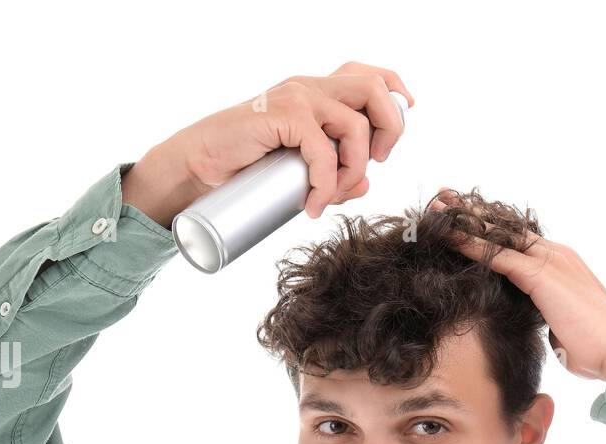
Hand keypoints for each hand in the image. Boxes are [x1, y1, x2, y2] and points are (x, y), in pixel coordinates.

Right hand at [123, 61, 414, 227]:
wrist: (199, 167)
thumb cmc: (244, 169)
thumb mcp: (298, 172)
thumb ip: (333, 175)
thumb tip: (364, 186)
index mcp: (317, 93)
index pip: (368, 75)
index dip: (395, 91)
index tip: (406, 114)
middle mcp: (310, 88)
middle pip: (374, 89)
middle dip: (389, 130)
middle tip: (375, 163)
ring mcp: (297, 99)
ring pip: (356, 124)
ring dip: (355, 168)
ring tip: (332, 196)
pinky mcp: (284, 116)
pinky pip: (324, 150)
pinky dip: (325, 184)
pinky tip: (312, 205)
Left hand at [429, 190, 605, 380]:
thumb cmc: (594, 348)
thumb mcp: (562, 326)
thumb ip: (545, 315)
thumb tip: (534, 323)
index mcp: (562, 264)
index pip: (520, 241)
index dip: (492, 229)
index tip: (466, 219)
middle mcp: (556, 254)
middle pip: (507, 229)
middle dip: (474, 213)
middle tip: (444, 198)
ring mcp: (550, 261)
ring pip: (500, 236)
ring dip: (466, 222)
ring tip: (437, 209)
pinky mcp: (541, 276)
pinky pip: (498, 256)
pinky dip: (471, 245)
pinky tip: (448, 237)